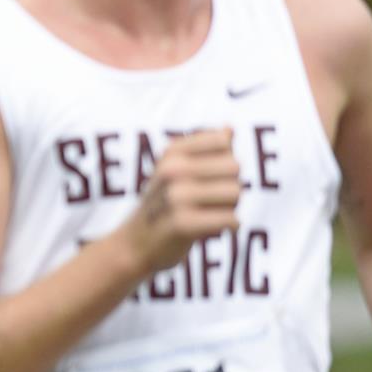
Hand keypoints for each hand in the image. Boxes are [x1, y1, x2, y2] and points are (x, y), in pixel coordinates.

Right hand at [122, 130, 240, 274]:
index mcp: (171, 153)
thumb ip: (206, 148)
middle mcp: (172, 170)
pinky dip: (229, 226)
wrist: (136, 243)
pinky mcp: (183, 223)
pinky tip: (212, 229)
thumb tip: (229, 128)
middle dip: (231, 185)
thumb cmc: (164, 203)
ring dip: (230, 207)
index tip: (208, 176)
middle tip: (211, 200)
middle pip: (234, 167)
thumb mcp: (177, 169)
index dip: (224, 160)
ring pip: (235, 193)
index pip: (223, 142)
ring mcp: (176, 197)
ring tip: (210, 213)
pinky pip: (230, 219)